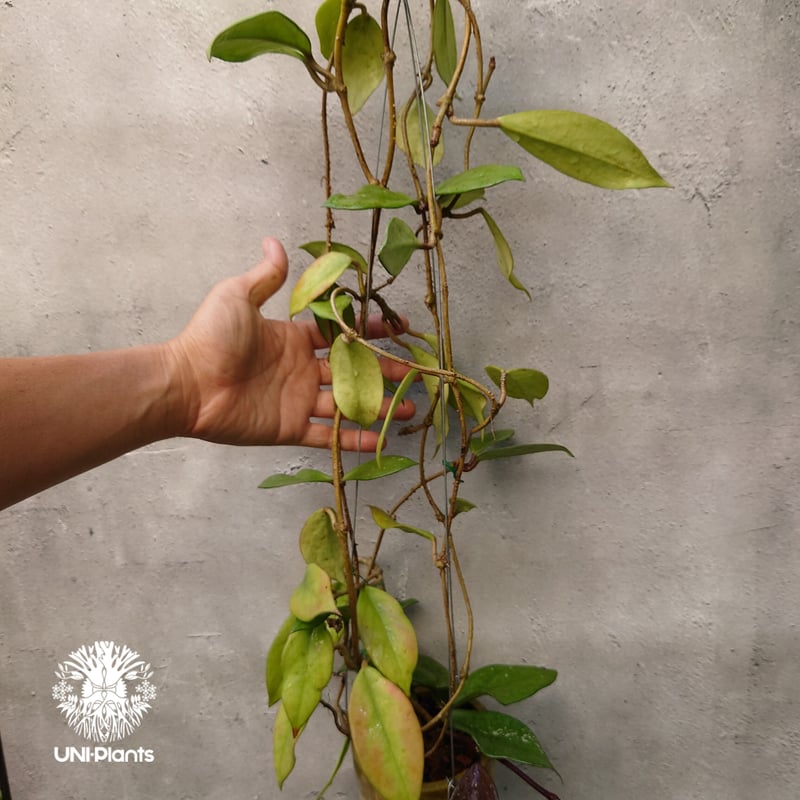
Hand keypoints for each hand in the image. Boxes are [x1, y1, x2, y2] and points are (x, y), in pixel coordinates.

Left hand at [166, 237, 414, 450]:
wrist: (187, 383)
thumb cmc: (210, 338)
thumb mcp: (238, 296)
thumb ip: (265, 276)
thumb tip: (275, 242)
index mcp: (293, 339)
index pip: (341, 334)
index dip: (369, 331)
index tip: (397, 329)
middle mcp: (301, 370)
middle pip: (352, 371)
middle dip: (384, 372)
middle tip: (413, 375)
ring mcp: (297, 400)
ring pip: (347, 404)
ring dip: (378, 407)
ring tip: (410, 410)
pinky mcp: (289, 428)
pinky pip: (326, 435)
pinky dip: (353, 438)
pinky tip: (379, 439)